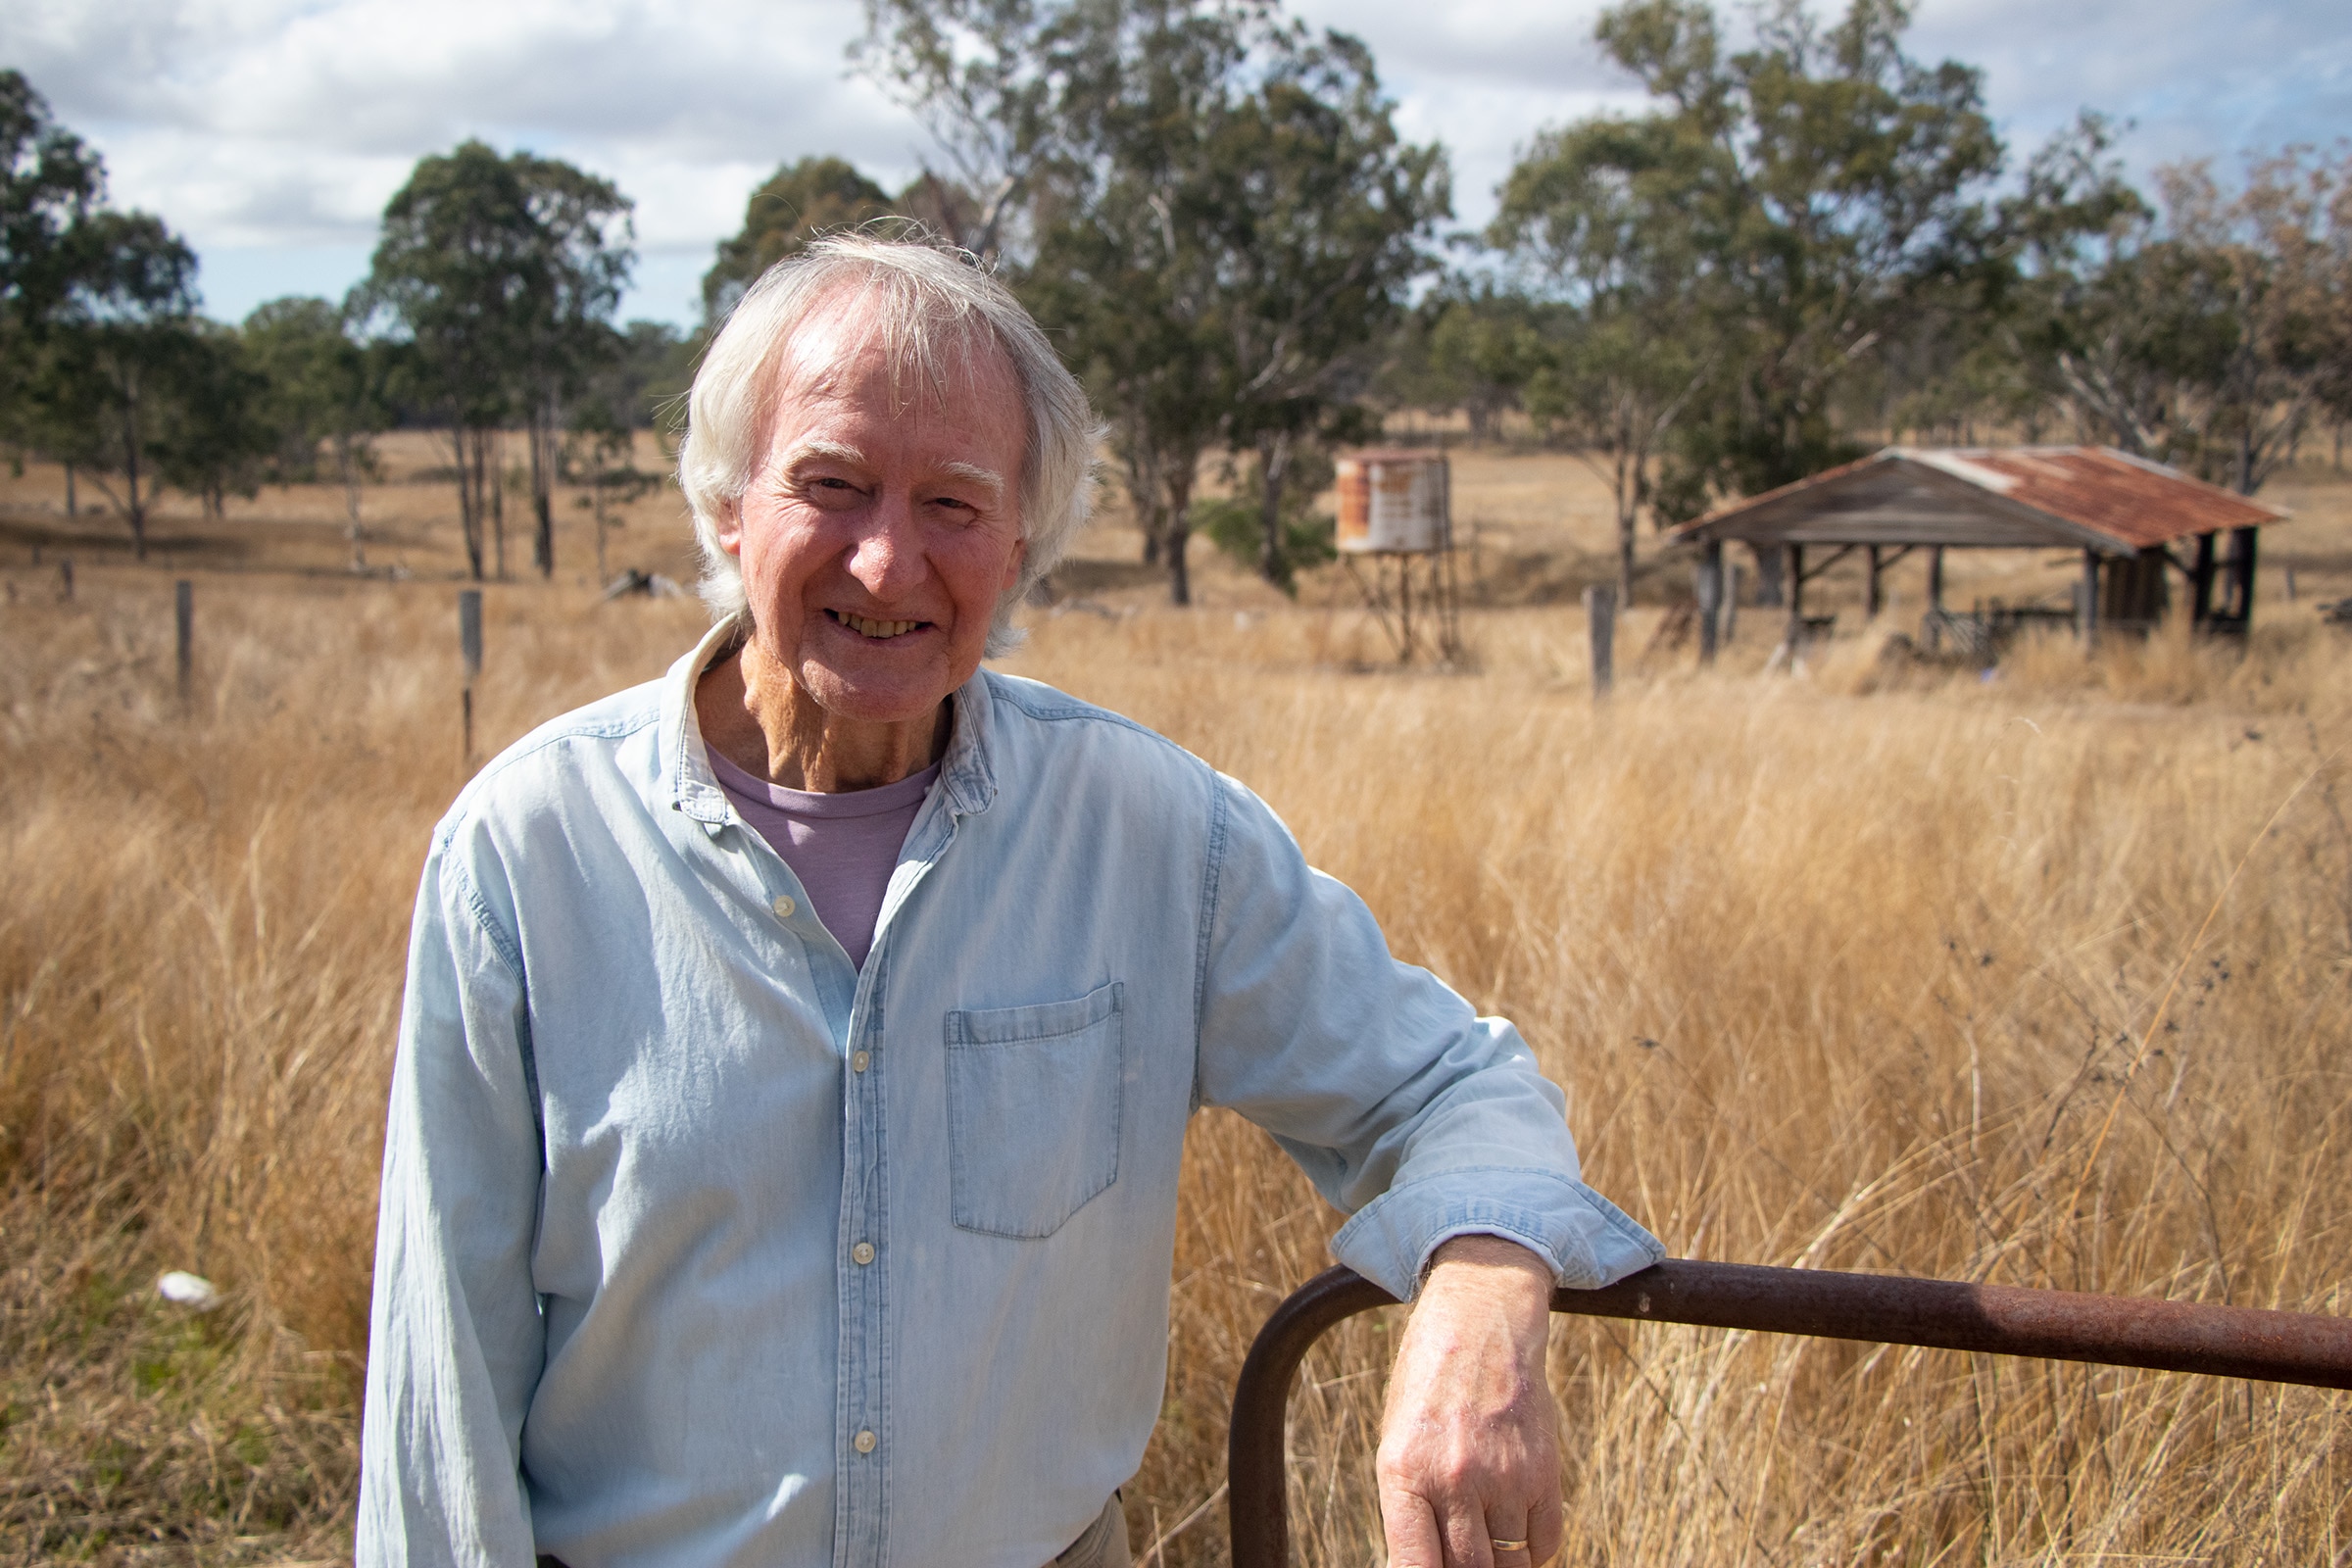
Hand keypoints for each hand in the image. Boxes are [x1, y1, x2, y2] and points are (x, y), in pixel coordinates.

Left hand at [1375, 1235, 1560, 1567]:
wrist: (1480, 1323)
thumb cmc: (1428, 1388)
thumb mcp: (1398, 1440)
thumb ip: (1408, 1508)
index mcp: (1405, 1470)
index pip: (1415, 1565)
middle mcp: (1454, 1477)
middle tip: (1462, 1558)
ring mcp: (1503, 1476)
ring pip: (1508, 1565)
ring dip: (1499, 1567)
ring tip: (1487, 1549)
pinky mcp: (1543, 1470)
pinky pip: (1544, 1544)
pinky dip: (1531, 1554)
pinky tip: (1516, 1539)